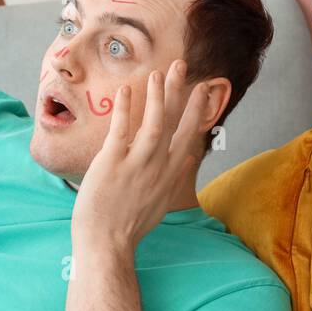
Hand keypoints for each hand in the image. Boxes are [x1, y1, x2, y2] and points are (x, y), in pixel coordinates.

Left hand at [70, 61, 207, 254]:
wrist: (107, 245)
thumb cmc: (128, 227)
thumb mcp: (158, 203)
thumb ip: (171, 179)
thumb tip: (183, 161)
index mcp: (169, 176)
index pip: (189, 137)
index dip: (197, 111)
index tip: (204, 90)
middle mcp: (158, 168)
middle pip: (174, 123)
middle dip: (181, 92)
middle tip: (182, 66)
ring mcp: (137, 165)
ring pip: (153, 124)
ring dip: (157, 96)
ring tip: (158, 72)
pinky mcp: (112, 164)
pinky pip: (120, 131)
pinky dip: (125, 110)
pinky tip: (127, 91)